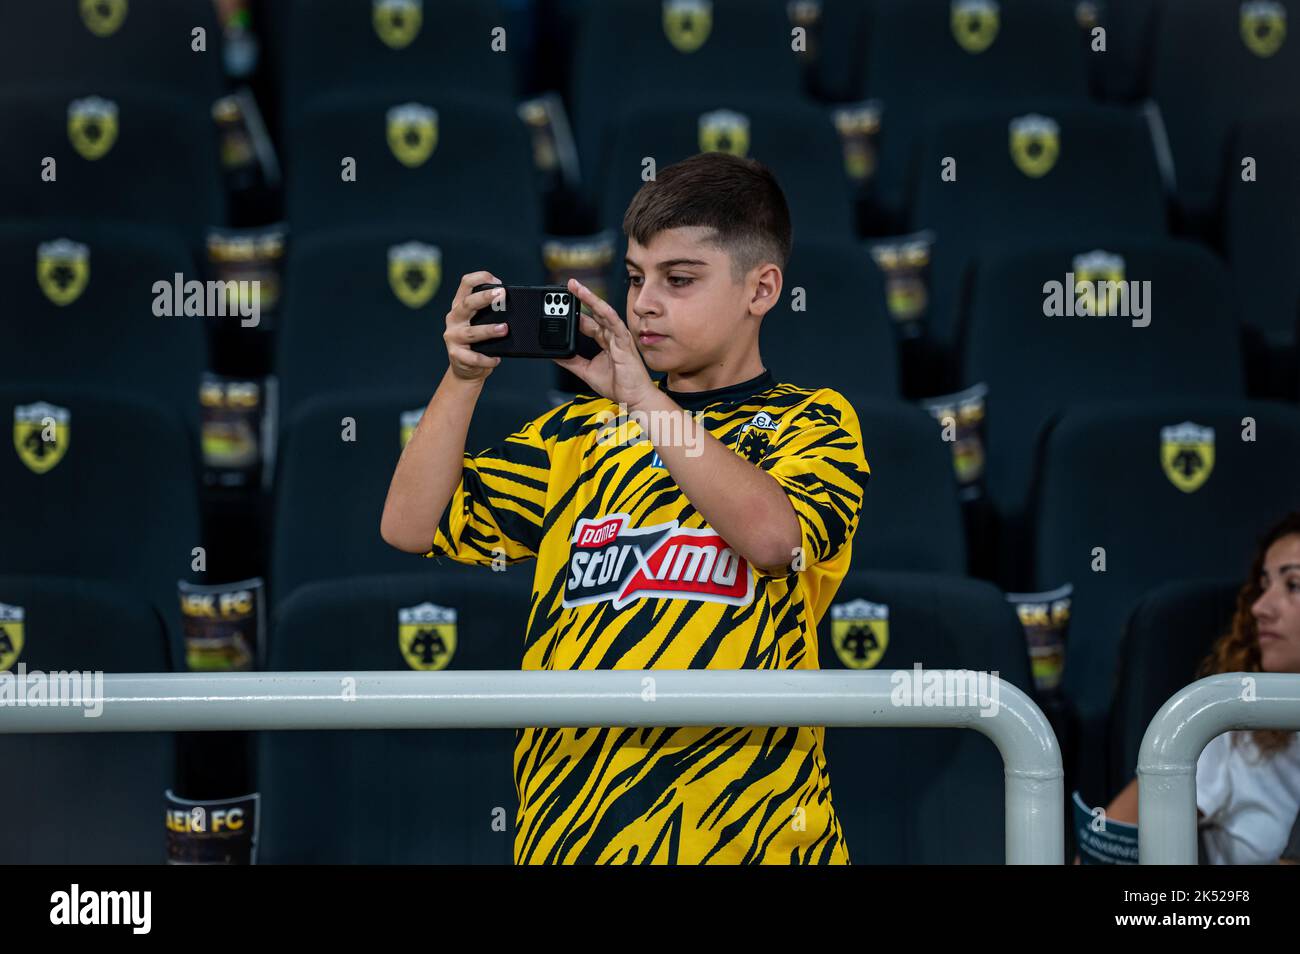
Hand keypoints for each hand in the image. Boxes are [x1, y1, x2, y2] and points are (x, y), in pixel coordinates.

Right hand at [443, 271, 508, 381]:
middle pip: (467, 304)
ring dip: (488, 330)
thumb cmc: (477, 342)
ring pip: (471, 332)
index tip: (498, 281)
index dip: (480, 278)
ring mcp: (453, 336)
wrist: (465, 368)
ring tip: (504, 328)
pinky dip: (486, 359)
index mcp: (460, 306)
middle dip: (484, 297)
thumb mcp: (480, 322)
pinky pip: (473, 357)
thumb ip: (491, 313)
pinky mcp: (456, 355)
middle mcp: (454, 318)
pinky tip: (496, 359)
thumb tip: (515, 307)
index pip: (466, 284)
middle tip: (501, 294)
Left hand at [554, 278, 657, 409]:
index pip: (587, 322)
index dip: (574, 314)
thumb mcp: (586, 371)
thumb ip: (571, 361)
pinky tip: (595, 303)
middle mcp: (611, 335)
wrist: (633, 398)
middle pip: (594, 312)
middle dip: (581, 298)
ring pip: (603, 312)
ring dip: (590, 298)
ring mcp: (618, 337)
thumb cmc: (618, 385)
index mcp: (604, 341)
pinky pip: (614, 322)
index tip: (560, 305)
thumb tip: (555, 354)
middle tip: (568, 285)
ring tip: (577, 288)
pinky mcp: (624, 342)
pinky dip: (605, 312)